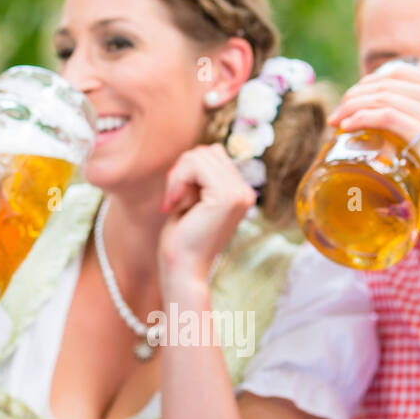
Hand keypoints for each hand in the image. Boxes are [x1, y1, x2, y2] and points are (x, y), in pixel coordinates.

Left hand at [158, 145, 256, 289]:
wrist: (183, 267)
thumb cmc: (182, 237)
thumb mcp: (193, 198)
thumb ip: (201, 176)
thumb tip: (200, 150)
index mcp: (240, 192)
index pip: (213, 154)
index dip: (188, 170)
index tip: (176, 197)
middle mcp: (245, 191)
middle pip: (206, 151)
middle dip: (182, 170)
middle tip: (174, 200)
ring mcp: (239, 193)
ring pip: (199, 155)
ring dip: (178, 176)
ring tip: (176, 203)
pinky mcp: (227, 196)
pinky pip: (195, 165)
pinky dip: (178, 179)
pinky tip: (175, 203)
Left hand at [327, 61, 419, 223]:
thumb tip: (408, 111)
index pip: (404, 73)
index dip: (372, 82)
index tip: (355, 97)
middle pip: (390, 83)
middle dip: (357, 94)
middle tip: (340, 111)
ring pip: (384, 98)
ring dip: (352, 106)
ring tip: (336, 120)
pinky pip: (386, 117)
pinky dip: (361, 118)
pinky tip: (347, 127)